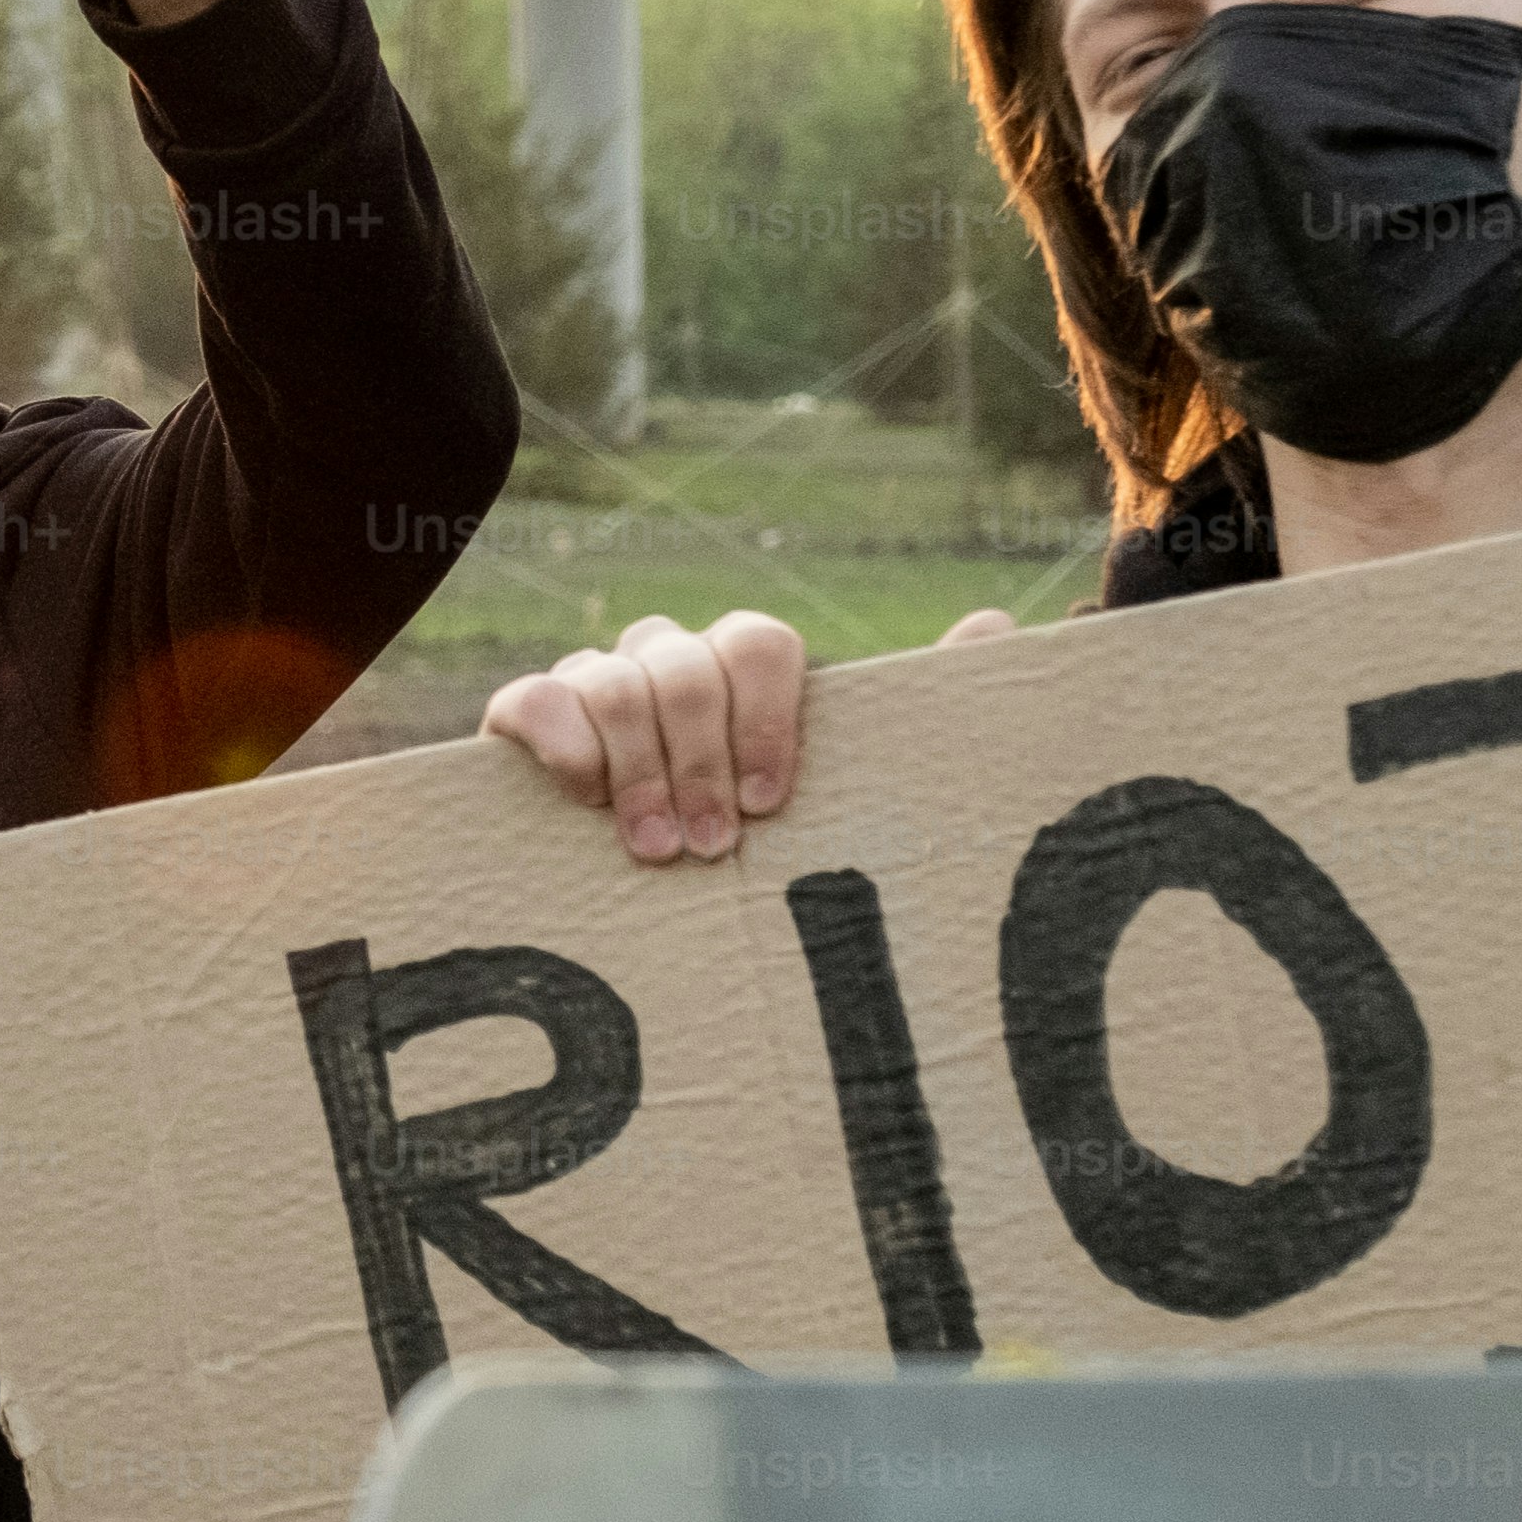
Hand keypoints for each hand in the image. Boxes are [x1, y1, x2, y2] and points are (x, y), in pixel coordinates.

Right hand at [489, 606, 1013, 858]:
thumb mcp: (840, 787)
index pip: (759, 643)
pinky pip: (533, 697)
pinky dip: (560, 739)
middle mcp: (669, 662)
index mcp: (743, 670)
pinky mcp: (526, 718)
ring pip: (613, 681)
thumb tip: (995, 627)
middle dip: (699, 758)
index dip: (766, 716)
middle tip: (712, 849)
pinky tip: (582, 797)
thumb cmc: (753, 841)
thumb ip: (910, 716)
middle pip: (685, 662)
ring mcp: (595, 684)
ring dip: (638, 769)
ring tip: (656, 852)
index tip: (769, 803)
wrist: (635, 894)